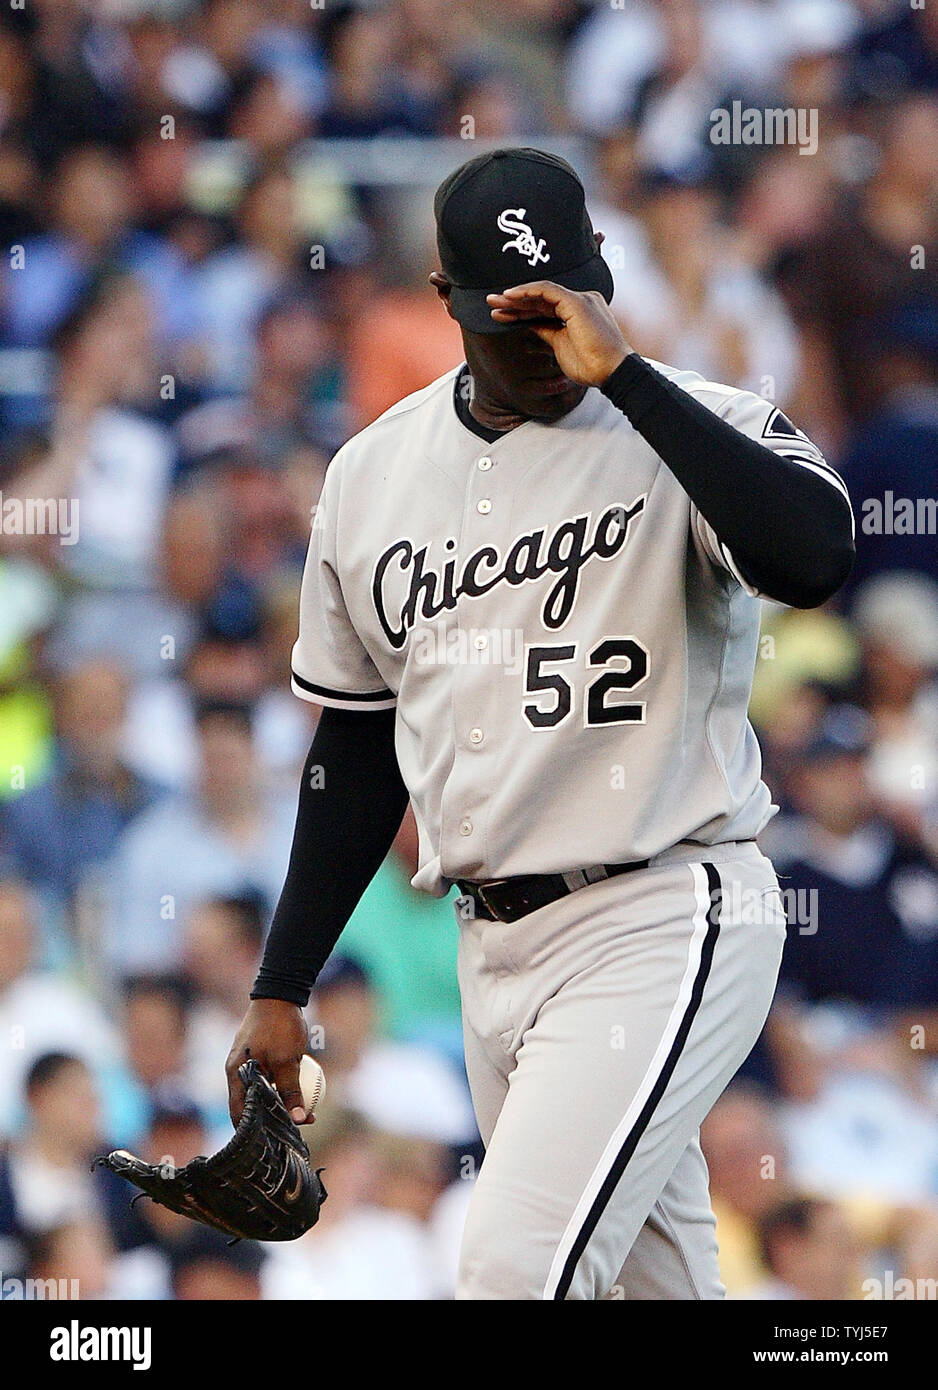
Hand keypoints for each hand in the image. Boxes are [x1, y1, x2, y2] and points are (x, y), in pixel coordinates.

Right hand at [226, 999, 309, 1126]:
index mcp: (237, 1074)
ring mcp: (250, 1063)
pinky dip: (286, 1086)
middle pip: (254, 1104)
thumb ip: (290, 1091)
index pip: (240, 1113)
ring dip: (284, 1102)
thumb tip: (297, 1120)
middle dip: (275, 1118)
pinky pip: (272, 1078)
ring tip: (307, 1113)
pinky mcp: (261, 1056)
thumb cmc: (279, 1026)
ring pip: (265, 1091)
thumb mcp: (287, 1060)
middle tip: (298, 1127)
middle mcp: (239, 1071)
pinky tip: (305, 1091)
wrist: (280, 994)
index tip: (274, 1141)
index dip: (254, 1131)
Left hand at [485, 282, 631, 386]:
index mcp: (578, 311)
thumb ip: (547, 332)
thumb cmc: (591, 365)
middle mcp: (580, 301)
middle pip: (541, 299)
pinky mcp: (577, 302)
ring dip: (516, 297)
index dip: (521, 310)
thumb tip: (530, 325)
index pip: (545, 306)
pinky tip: (511, 296)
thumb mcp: (560, 346)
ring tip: (494, 301)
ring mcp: (580, 299)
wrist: (611, 373)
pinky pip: (547, 291)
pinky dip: (528, 292)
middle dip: (514, 302)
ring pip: (541, 293)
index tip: (501, 315)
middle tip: (491, 303)